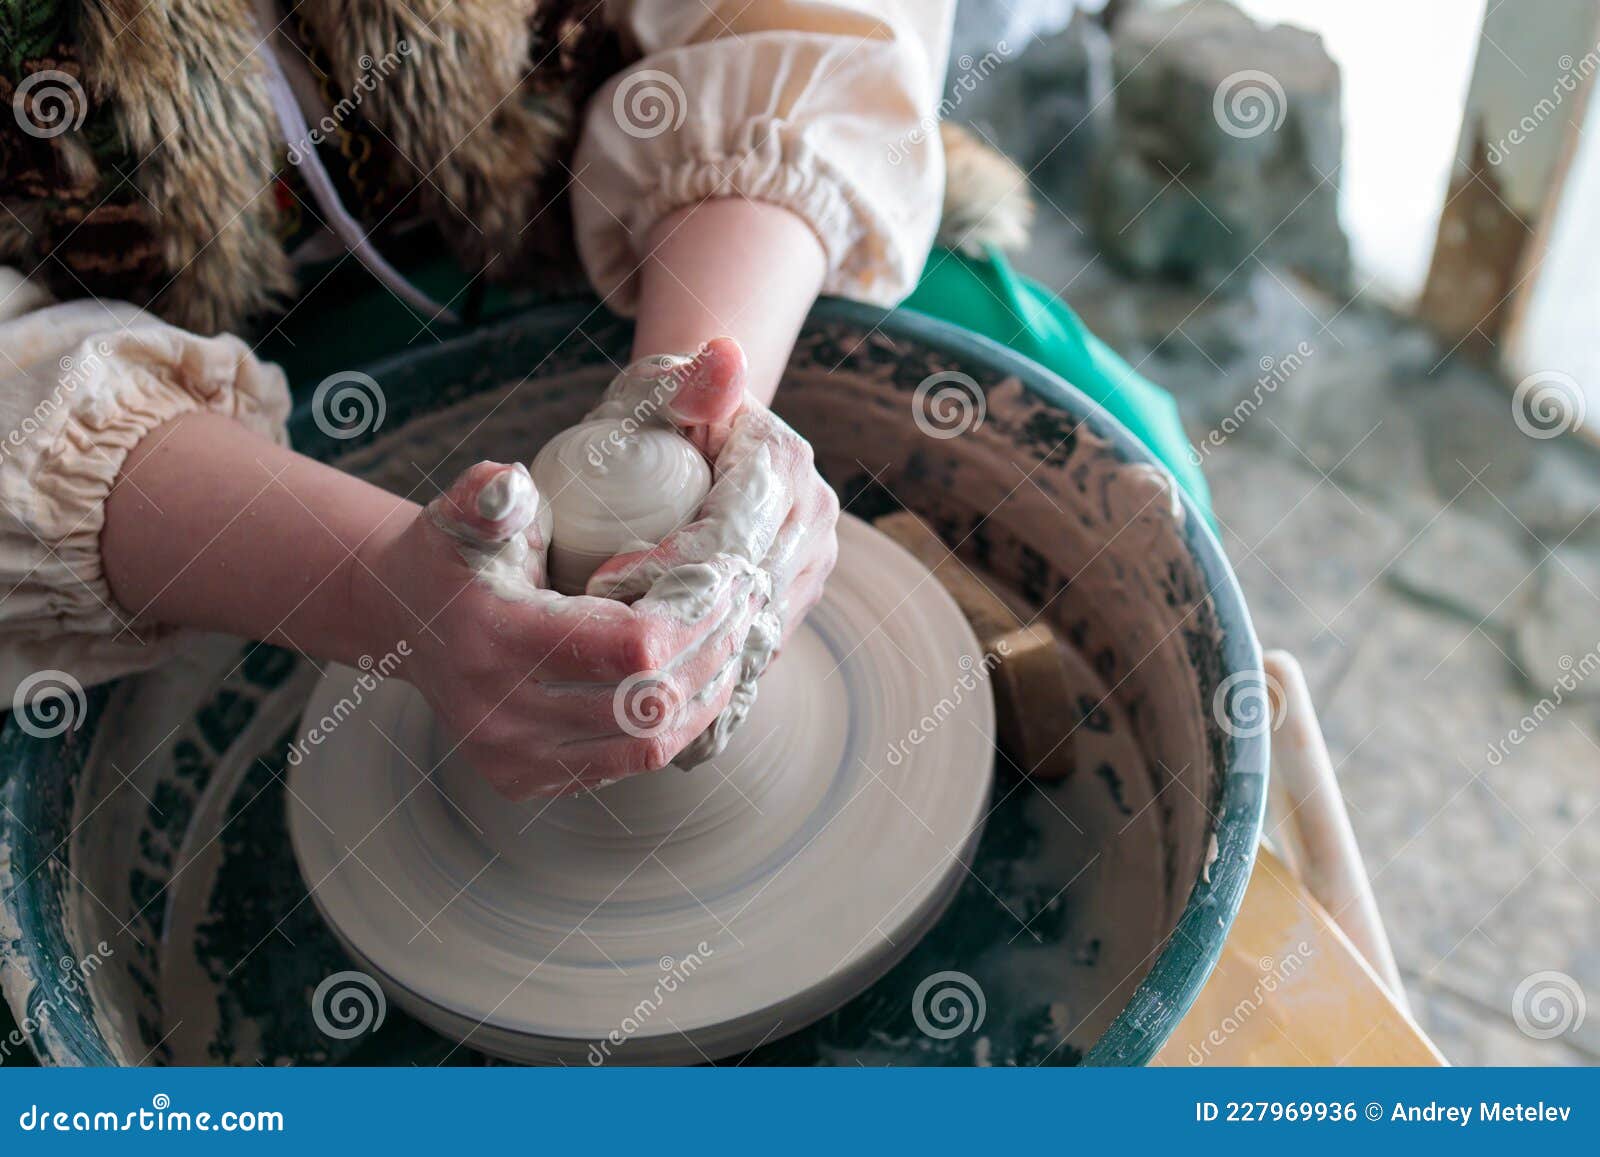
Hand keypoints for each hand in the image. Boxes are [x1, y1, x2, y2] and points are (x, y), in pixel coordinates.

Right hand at [354, 459, 768, 798]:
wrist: (404, 622)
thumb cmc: (452, 556)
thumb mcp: (463, 514)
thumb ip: (488, 494)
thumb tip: (508, 484)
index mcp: (495, 640)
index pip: (631, 646)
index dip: (695, 615)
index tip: (728, 577)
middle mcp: (501, 715)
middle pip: (652, 699)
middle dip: (716, 650)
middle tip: (750, 605)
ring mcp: (515, 758)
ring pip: (650, 743)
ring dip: (708, 692)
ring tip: (737, 642)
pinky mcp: (527, 781)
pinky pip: (629, 763)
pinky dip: (677, 724)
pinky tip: (702, 680)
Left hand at [584, 338, 840, 761]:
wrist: (692, 438)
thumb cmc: (657, 411)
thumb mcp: (658, 391)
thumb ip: (684, 379)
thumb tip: (723, 354)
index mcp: (786, 467)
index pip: (731, 534)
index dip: (669, 566)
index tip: (602, 584)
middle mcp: (814, 520)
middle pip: (747, 596)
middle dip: (677, 629)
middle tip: (603, 654)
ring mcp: (810, 569)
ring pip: (757, 639)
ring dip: (697, 676)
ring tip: (627, 700)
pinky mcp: (791, 606)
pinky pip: (758, 662)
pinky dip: (715, 697)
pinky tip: (668, 733)